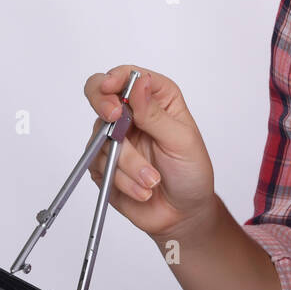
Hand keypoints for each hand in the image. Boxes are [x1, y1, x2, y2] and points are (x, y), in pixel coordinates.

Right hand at [82, 65, 216, 241]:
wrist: (183, 213)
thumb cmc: (191, 172)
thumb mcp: (181, 140)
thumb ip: (155, 113)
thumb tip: (139, 81)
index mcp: (156, 100)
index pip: (128, 76)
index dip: (115, 78)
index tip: (111, 89)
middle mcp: (132, 115)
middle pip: (99, 94)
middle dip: (104, 106)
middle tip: (114, 120)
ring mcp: (115, 139)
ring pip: (102, 138)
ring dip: (128, 164)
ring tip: (152, 181)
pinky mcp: (102, 164)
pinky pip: (99, 165)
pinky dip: (122, 180)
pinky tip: (142, 190)